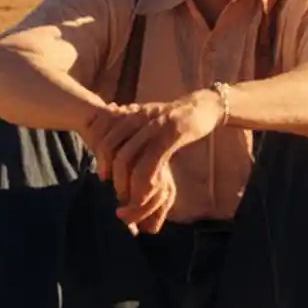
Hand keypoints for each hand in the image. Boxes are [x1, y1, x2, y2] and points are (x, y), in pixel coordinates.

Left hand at [110, 89, 224, 229]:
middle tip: (118, 195)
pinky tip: (145, 196)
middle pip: (111, 148)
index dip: (101, 159)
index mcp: (133, 113)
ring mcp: (155, 126)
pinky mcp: (171, 135)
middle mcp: (140, 118)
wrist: (206, 105)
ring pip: (127, 158)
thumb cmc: (179, 116)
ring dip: (125, 185)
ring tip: (130, 202)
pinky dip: (143, 184)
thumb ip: (134, 120)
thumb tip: (113, 113)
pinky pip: (150, 162)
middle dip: (112, 175)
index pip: (105, 137)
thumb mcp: (152, 115)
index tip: (104, 177)